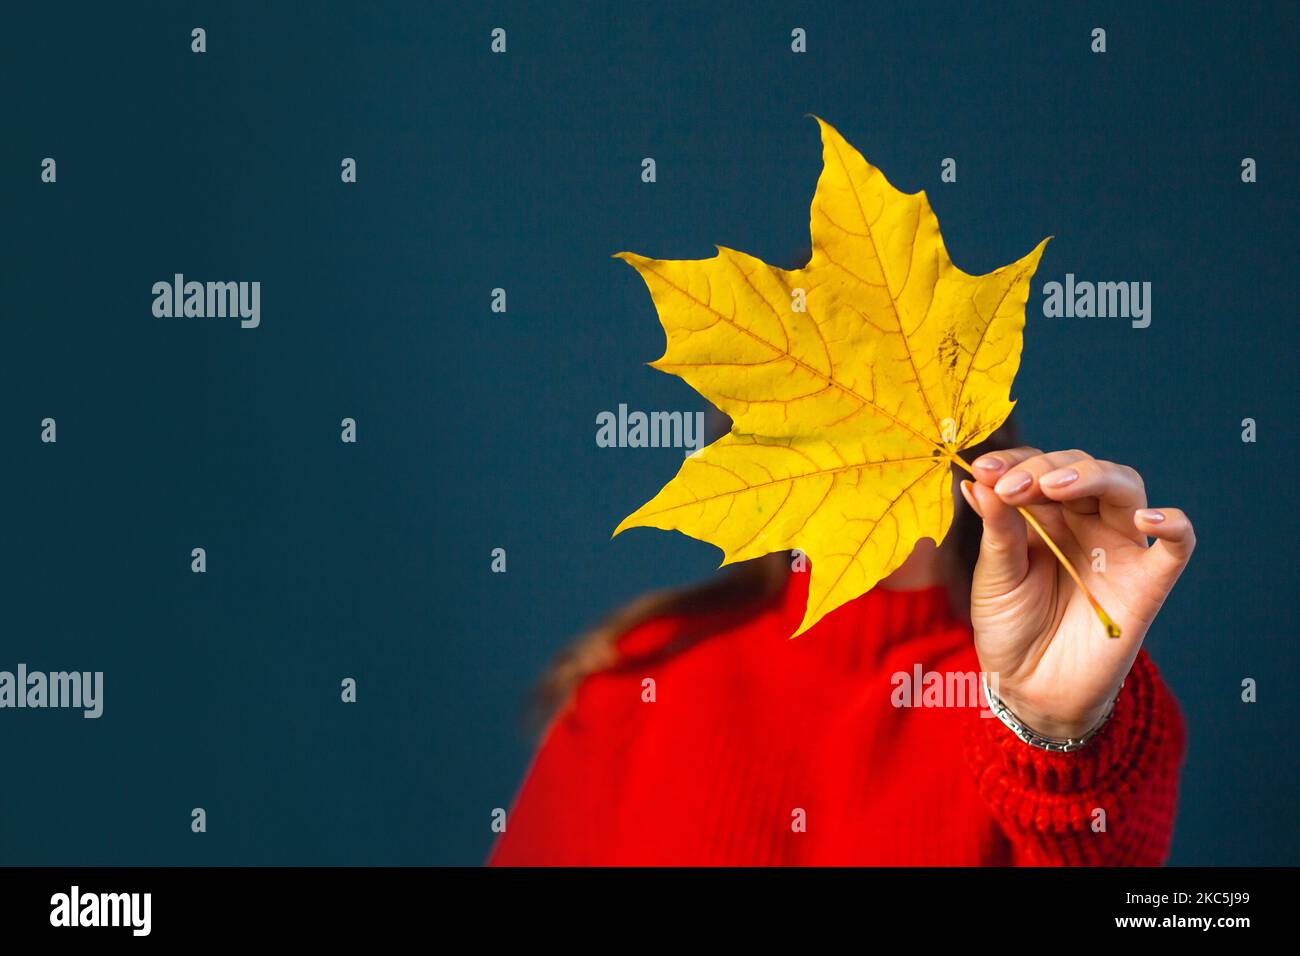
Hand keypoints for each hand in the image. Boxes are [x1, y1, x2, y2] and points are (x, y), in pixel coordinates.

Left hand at [959, 447, 1194, 739]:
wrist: (1033, 688)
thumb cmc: (1010, 627)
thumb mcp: (995, 577)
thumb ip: (996, 529)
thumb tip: (976, 480)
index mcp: (1043, 514)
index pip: (1038, 468)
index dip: (1014, 462)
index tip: (984, 469)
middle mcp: (1084, 521)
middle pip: (1081, 469)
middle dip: (1044, 468)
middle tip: (1011, 486)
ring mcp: (1118, 547)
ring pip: (1126, 487)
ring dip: (1094, 476)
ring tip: (1055, 487)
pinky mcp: (1148, 580)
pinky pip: (1178, 544)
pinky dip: (1173, 523)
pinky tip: (1146, 518)